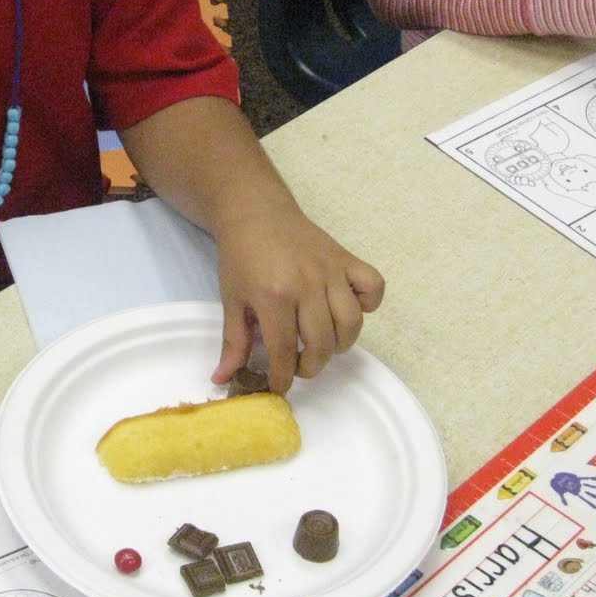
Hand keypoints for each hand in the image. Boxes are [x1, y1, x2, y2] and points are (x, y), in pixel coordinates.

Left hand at [210, 203, 384, 391]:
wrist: (255, 211)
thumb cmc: (240, 256)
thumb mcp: (230, 299)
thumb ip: (233, 342)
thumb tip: (222, 379)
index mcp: (274, 295)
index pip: (285, 351)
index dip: (283, 377)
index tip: (279, 385)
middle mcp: (307, 284)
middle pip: (322, 344)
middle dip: (311, 366)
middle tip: (298, 364)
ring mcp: (331, 270)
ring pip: (352, 324)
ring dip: (339, 344)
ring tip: (320, 343)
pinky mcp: (346, 259)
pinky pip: (373, 287)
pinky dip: (368, 304)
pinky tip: (346, 309)